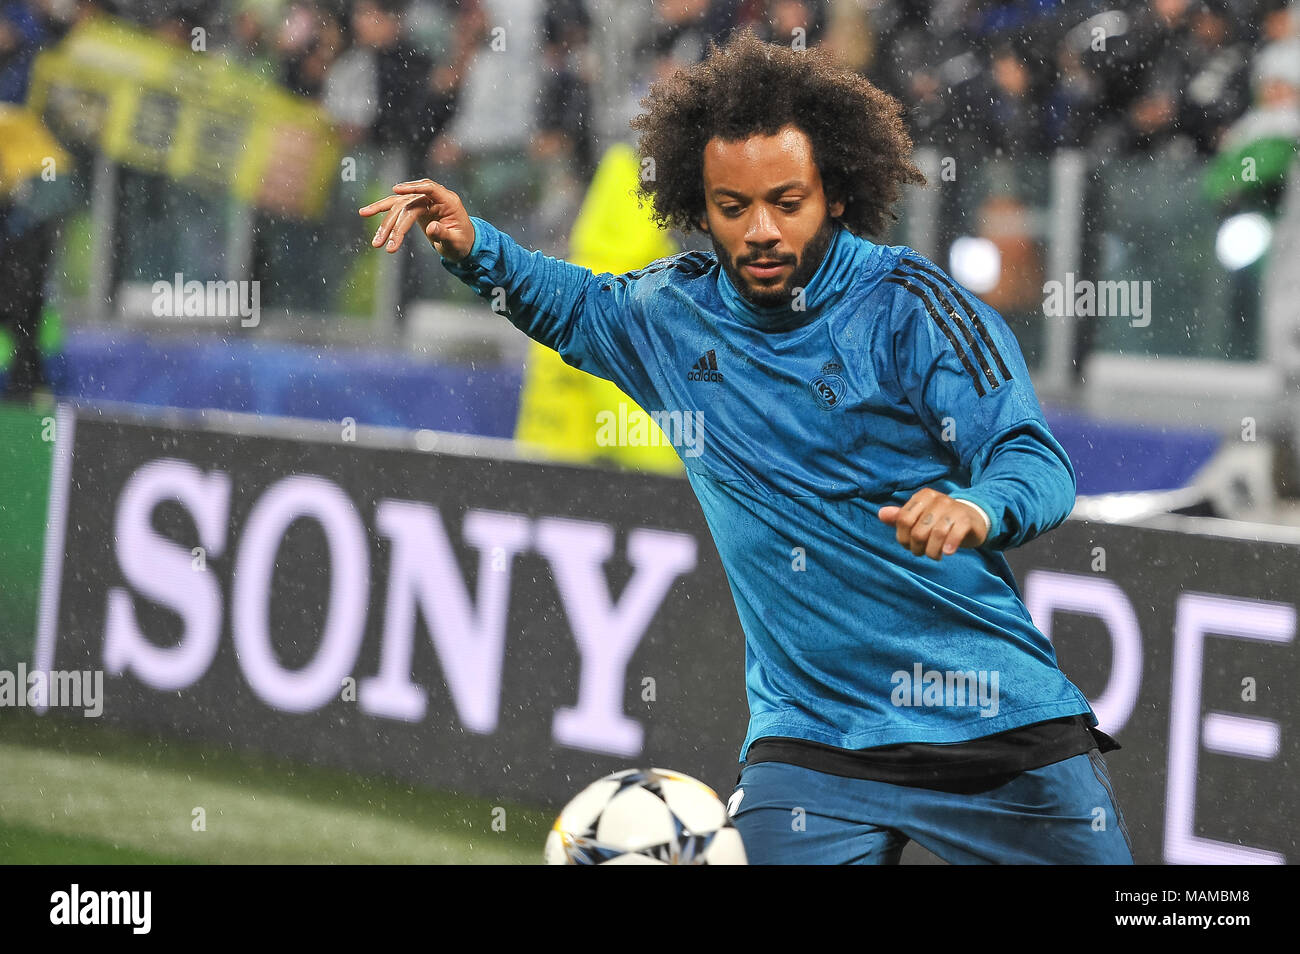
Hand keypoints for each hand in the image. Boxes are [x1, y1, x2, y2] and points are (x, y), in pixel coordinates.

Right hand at [358, 178, 475, 261]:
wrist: (463, 245)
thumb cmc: (463, 243)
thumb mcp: (456, 243)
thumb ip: (444, 234)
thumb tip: (432, 228)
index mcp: (448, 201)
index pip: (430, 188)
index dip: (413, 187)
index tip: (396, 190)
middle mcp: (434, 198)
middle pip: (408, 205)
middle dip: (393, 225)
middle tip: (382, 244)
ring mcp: (423, 202)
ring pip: (398, 208)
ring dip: (385, 224)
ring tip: (375, 241)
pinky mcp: (415, 208)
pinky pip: (397, 209)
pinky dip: (383, 214)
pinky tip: (366, 212)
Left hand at [878, 488, 986, 560]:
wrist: (973, 519)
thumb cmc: (941, 520)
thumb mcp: (920, 518)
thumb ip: (900, 518)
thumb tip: (881, 514)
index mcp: (923, 496)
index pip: (903, 519)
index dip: (903, 537)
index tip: (908, 545)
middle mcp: (938, 499)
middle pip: (918, 530)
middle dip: (917, 547)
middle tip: (922, 552)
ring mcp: (954, 508)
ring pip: (936, 533)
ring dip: (932, 551)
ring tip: (934, 555)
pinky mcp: (967, 519)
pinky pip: (955, 534)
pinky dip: (949, 546)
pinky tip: (947, 553)